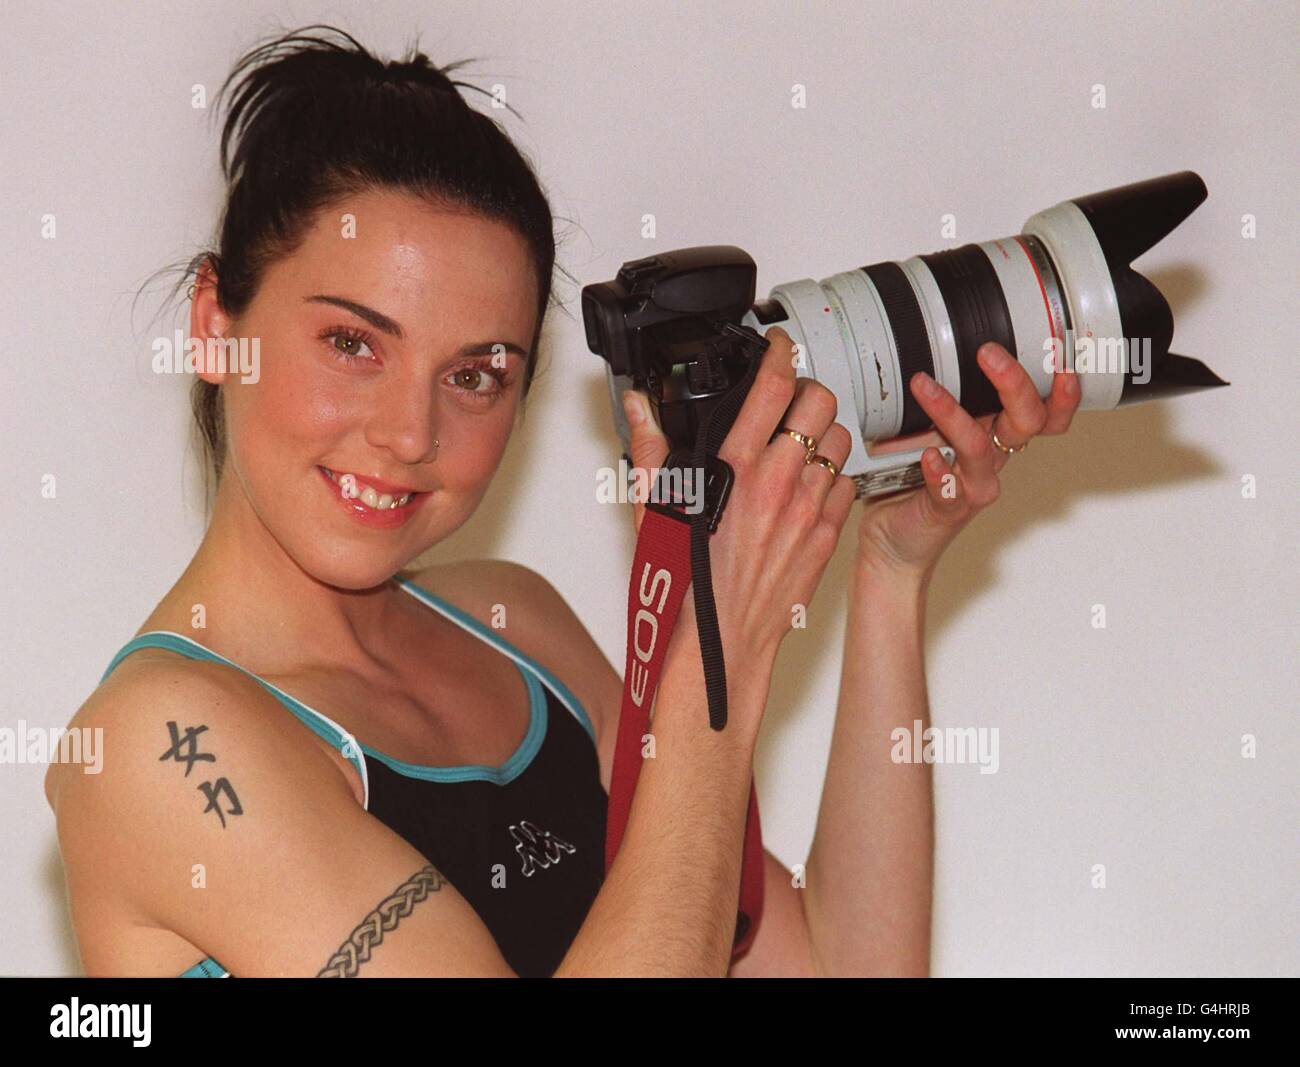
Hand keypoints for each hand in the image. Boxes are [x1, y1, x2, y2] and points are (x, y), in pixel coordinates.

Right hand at [621, 327, 856, 724]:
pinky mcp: (828, 534)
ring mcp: (810, 508)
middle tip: (789, 398)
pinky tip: (807, 487)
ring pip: (841, 440)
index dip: (780, 351)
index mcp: (735, 468)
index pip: (773, 384)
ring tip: (800, 444)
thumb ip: (651, 449)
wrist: (719, 640)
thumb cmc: (687, 583)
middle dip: (806, 390)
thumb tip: (641, 406)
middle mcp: (780, 482)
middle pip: (820, 401)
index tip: (778, 344)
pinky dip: (832, 477)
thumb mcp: (657, 509)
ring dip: (822, 433)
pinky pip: (847, 484)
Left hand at [856, 341, 1081, 583]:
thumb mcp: (921, 430)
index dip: (1060, 389)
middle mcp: (991, 460)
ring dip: (952, 412)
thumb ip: (927, 400)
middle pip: (1026, 421)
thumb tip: (914, 352)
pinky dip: (939, 471)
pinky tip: (928, 456)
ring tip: (923, 386)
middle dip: (1014, 384)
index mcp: (994, 437)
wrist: (891, 540)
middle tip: (988, 353)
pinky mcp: (946, 510)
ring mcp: (972, 487)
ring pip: (979, 447)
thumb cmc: (908, 483)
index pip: (1043, 412)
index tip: (1060, 355)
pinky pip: (950, 491)